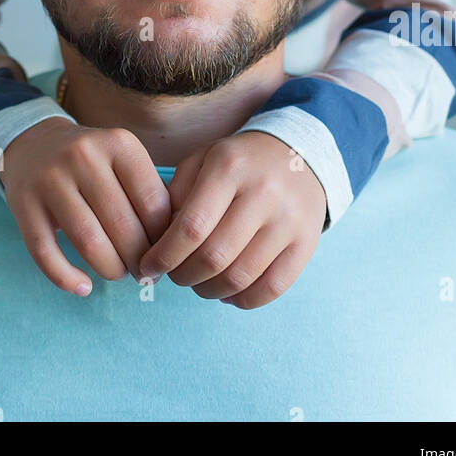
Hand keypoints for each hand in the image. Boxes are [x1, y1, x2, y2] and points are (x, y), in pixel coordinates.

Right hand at [0, 118, 171, 295]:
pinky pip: (45, 253)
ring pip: (88, 241)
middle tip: (143, 273)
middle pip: (122, 225)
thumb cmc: (93, 162)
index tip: (163, 254)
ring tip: (118, 273)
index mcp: (118, 143)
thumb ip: (147, 193)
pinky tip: (83, 287)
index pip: (153, 203)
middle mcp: (84, 156)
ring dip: (110, 268)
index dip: (163, 239)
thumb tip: (171, 247)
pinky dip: (66, 278)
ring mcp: (50, 179)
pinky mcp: (22, 203)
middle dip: (138, 259)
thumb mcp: (124, 159)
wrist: (36, 143)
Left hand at [137, 130, 326, 309]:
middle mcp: (263, 192)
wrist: (298, 154)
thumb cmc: (238, 163)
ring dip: (210, 291)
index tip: (148, 267)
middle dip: (184, 276)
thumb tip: (157, 243)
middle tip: (174, 276)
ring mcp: (288, 219)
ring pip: (241, 277)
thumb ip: (176, 195)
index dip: (164, 256)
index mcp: (229, 167)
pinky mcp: (307, 242)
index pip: (191, 227)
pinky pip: (272, 288)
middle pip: (214, 257)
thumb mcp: (203, 160)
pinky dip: (243, 300)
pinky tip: (228, 292)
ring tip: (199, 284)